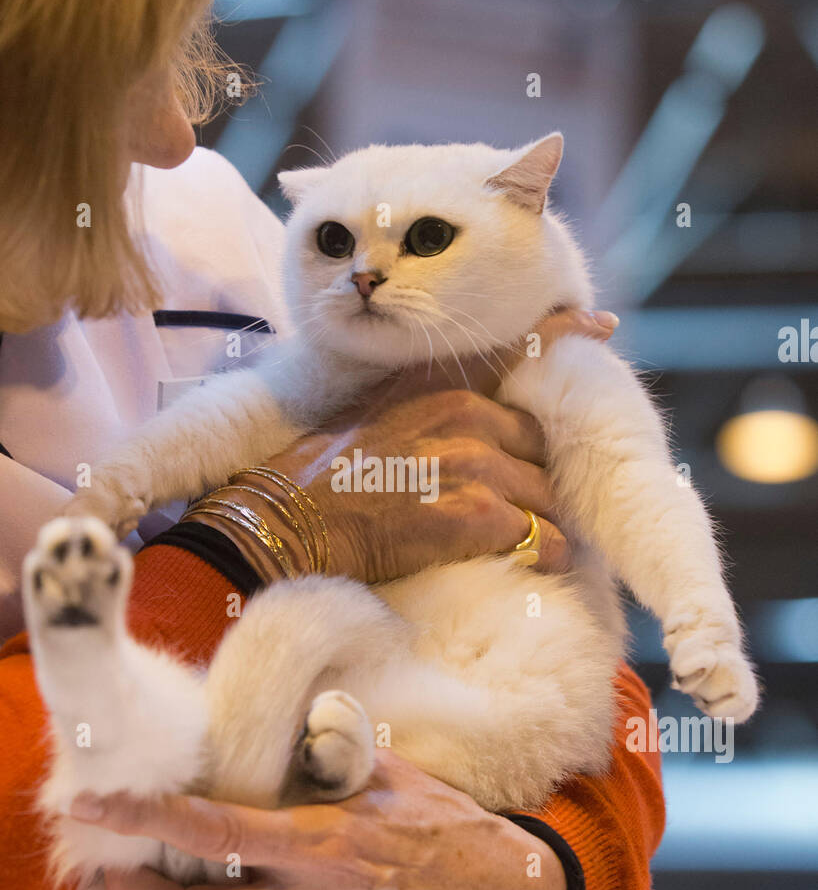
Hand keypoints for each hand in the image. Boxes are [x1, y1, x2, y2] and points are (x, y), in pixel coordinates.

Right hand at [199, 307, 618, 585]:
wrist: (288, 523)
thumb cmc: (326, 476)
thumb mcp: (376, 410)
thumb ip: (429, 400)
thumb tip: (477, 412)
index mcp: (438, 382)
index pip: (517, 347)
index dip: (567, 332)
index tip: (602, 325)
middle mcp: (463, 414)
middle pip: (541, 443)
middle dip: (539, 473)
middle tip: (528, 501)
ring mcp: (471, 463)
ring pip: (547, 494)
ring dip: (545, 520)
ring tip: (533, 539)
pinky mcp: (473, 516)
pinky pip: (540, 538)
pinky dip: (544, 555)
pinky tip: (535, 564)